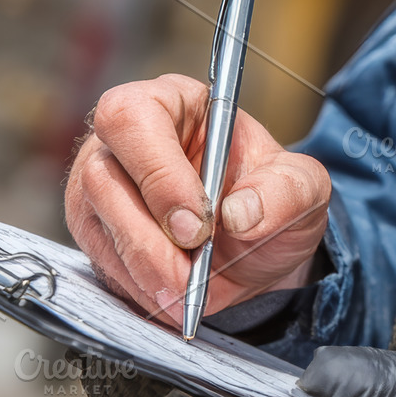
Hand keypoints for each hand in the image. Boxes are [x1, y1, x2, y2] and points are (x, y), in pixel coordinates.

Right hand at [65, 74, 330, 325]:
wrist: (258, 244)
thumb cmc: (273, 198)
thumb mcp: (303, 188)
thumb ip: (285, 192)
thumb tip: (241, 213)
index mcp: (173, 102)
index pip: (133, 117)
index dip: (158, 173)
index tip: (198, 225)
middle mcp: (124, 139)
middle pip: (102, 178)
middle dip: (149, 239)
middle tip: (191, 275)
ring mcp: (100, 185)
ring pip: (93, 225)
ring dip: (143, 269)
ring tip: (189, 290)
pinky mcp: (93, 229)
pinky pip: (98, 259)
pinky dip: (136, 285)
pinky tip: (173, 294)